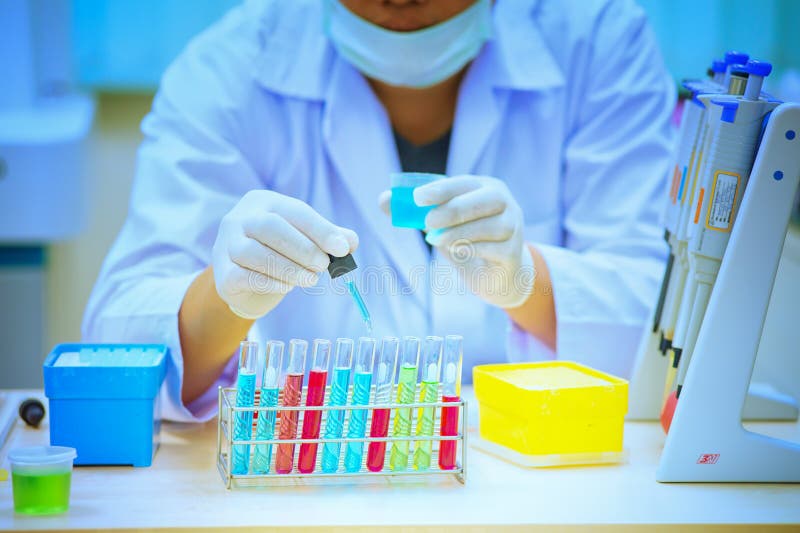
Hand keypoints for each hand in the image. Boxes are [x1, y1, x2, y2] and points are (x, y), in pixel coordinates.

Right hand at [212, 190, 357, 318]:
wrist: (246, 281)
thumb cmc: (279, 253)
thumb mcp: (305, 240)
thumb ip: (328, 238)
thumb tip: (351, 241)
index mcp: (264, 202)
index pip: (295, 210)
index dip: (321, 229)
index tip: (343, 248)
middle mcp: (239, 218)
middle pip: (270, 227)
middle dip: (302, 248)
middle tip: (324, 266)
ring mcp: (226, 244)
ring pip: (253, 252)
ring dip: (287, 268)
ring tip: (311, 279)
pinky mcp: (221, 273)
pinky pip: (241, 276)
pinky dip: (268, 282)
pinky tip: (287, 287)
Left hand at [389, 175, 533, 307]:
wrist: (497, 274)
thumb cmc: (466, 240)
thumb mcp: (440, 224)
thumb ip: (414, 212)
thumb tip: (383, 199)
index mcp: (486, 187)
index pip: (463, 183)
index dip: (440, 189)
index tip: (417, 197)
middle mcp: (505, 203)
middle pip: (482, 200)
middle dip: (451, 209)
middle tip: (426, 222)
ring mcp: (513, 227)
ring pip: (488, 226)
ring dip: (458, 233)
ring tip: (436, 240)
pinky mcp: (514, 252)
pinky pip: (493, 248)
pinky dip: (472, 250)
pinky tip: (457, 252)